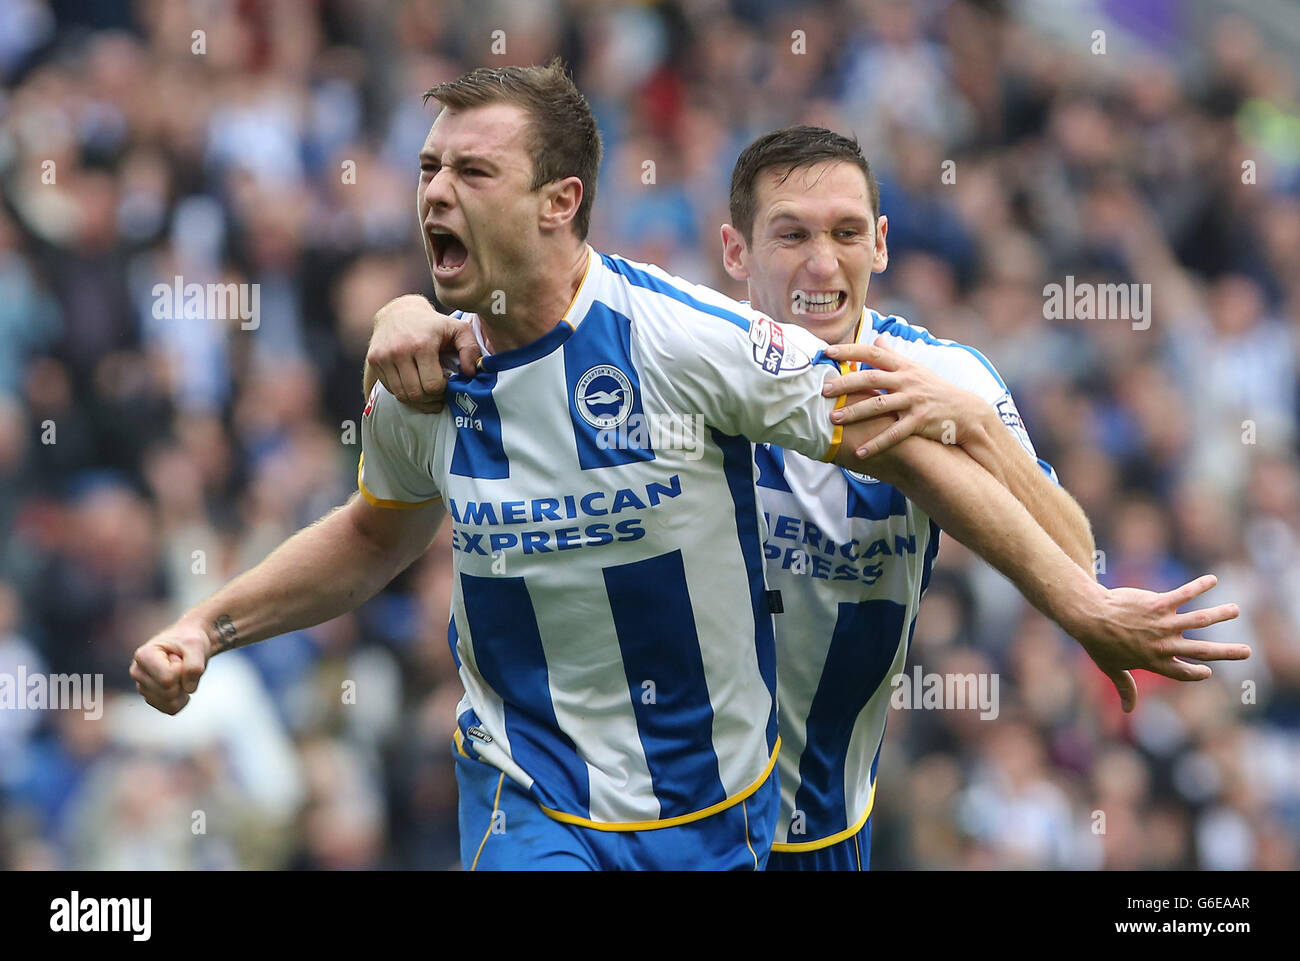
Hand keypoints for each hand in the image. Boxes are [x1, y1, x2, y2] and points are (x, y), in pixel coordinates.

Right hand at [129, 620, 210, 714]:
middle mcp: (137, 673)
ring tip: (180, 673)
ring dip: (184, 690)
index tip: (180, 656)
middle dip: (184, 681)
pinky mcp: (151, 698)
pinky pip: (171, 709)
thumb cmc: (189, 641)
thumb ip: (194, 666)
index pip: (167, 679)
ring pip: (169, 704)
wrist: (187, 645)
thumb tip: (189, 689)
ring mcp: (142, 687)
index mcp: (143, 655)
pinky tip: (180, 684)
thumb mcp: (196, 645)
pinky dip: (182, 699)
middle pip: (168, 692)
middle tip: (182, 665)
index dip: (182, 670)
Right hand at [366, 295, 481, 412]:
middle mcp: (399, 351)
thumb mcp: (458, 329)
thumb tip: (471, 372)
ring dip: (417, 399)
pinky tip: (413, 384)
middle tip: (438, 392)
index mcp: (422, 344)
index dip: (442, 390)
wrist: (399, 311)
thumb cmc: (433, 324)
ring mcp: (383, 356)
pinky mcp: (373, 360)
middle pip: (416, 394)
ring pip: (401, 395)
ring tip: (427, 391)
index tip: (447, 382)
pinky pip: (390, 389)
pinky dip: (403, 392)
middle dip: (430, 398)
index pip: (432, 386)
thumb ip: (471, 349)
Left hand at [822, 337, 989, 458]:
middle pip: (870, 377)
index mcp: (903, 366)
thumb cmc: (935, 389)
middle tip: (824, 390)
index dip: (850, 351)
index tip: (827, 352)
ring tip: (834, 419)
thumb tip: (878, 337)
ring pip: (879, 404)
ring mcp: (914, 400)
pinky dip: (877, 443)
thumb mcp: (916, 369)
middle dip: (845, 383)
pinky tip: (860, 452)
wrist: (966, 412)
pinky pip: (894, 434)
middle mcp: (907, 380)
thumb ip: (894, 355)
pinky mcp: (920, 421)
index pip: (873, 352)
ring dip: (854, 412)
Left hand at [1071, 574, 1247, 712]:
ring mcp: (1164, 624)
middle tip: (1248, 651)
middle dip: (1227, 652)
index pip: (1182, 672)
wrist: (1089, 616)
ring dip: (1220, 614)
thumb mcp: (1111, 668)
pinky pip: (1184, 594)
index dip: (1195, 674)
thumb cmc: (1098, 642)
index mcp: (1154, 661)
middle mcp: (1164, 645)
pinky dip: (1199, 586)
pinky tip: (1212, 579)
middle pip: (1202, 650)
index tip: (1208, 672)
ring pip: (1200, 620)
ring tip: (1236, 609)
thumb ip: (1125, 687)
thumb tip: (1128, 710)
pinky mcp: (1159, 604)